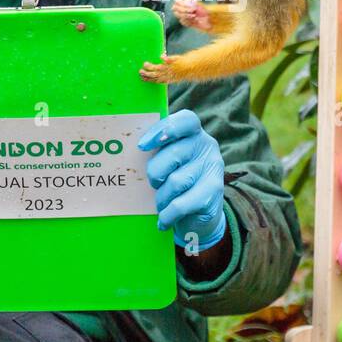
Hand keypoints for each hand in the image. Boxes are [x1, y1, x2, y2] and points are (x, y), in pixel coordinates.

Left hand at [137, 109, 225, 250]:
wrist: (200, 219)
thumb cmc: (176, 185)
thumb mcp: (168, 164)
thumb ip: (157, 153)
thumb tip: (127, 152)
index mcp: (193, 134)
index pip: (186, 120)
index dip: (164, 129)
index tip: (142, 146)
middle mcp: (207, 147)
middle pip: (173, 154)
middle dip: (155, 174)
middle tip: (155, 185)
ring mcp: (213, 169)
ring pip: (175, 181)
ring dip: (161, 198)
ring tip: (162, 204)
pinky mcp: (214, 192)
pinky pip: (180, 204)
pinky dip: (167, 215)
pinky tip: (164, 221)